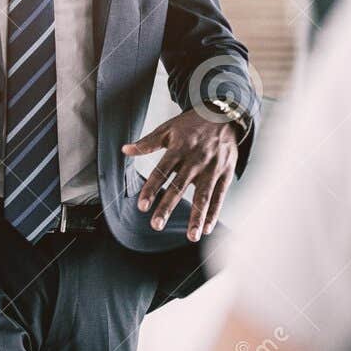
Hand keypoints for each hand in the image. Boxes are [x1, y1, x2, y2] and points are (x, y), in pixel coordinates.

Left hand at [124, 108, 240, 241]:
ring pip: (203, 196)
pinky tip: (207, 228)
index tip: (142, 206)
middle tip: (156, 225)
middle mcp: (195, 160)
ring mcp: (212, 168)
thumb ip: (148, 142)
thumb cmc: (193, 123)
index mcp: (179, 149)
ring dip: (196, 217)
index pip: (162, 171)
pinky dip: (214, 212)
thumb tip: (125, 150)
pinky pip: (219, 196)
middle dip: (167, 207)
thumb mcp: (169, 128)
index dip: (151, 189)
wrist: (224, 114)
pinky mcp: (225, 173)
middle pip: (179, 187)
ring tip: (191, 236)